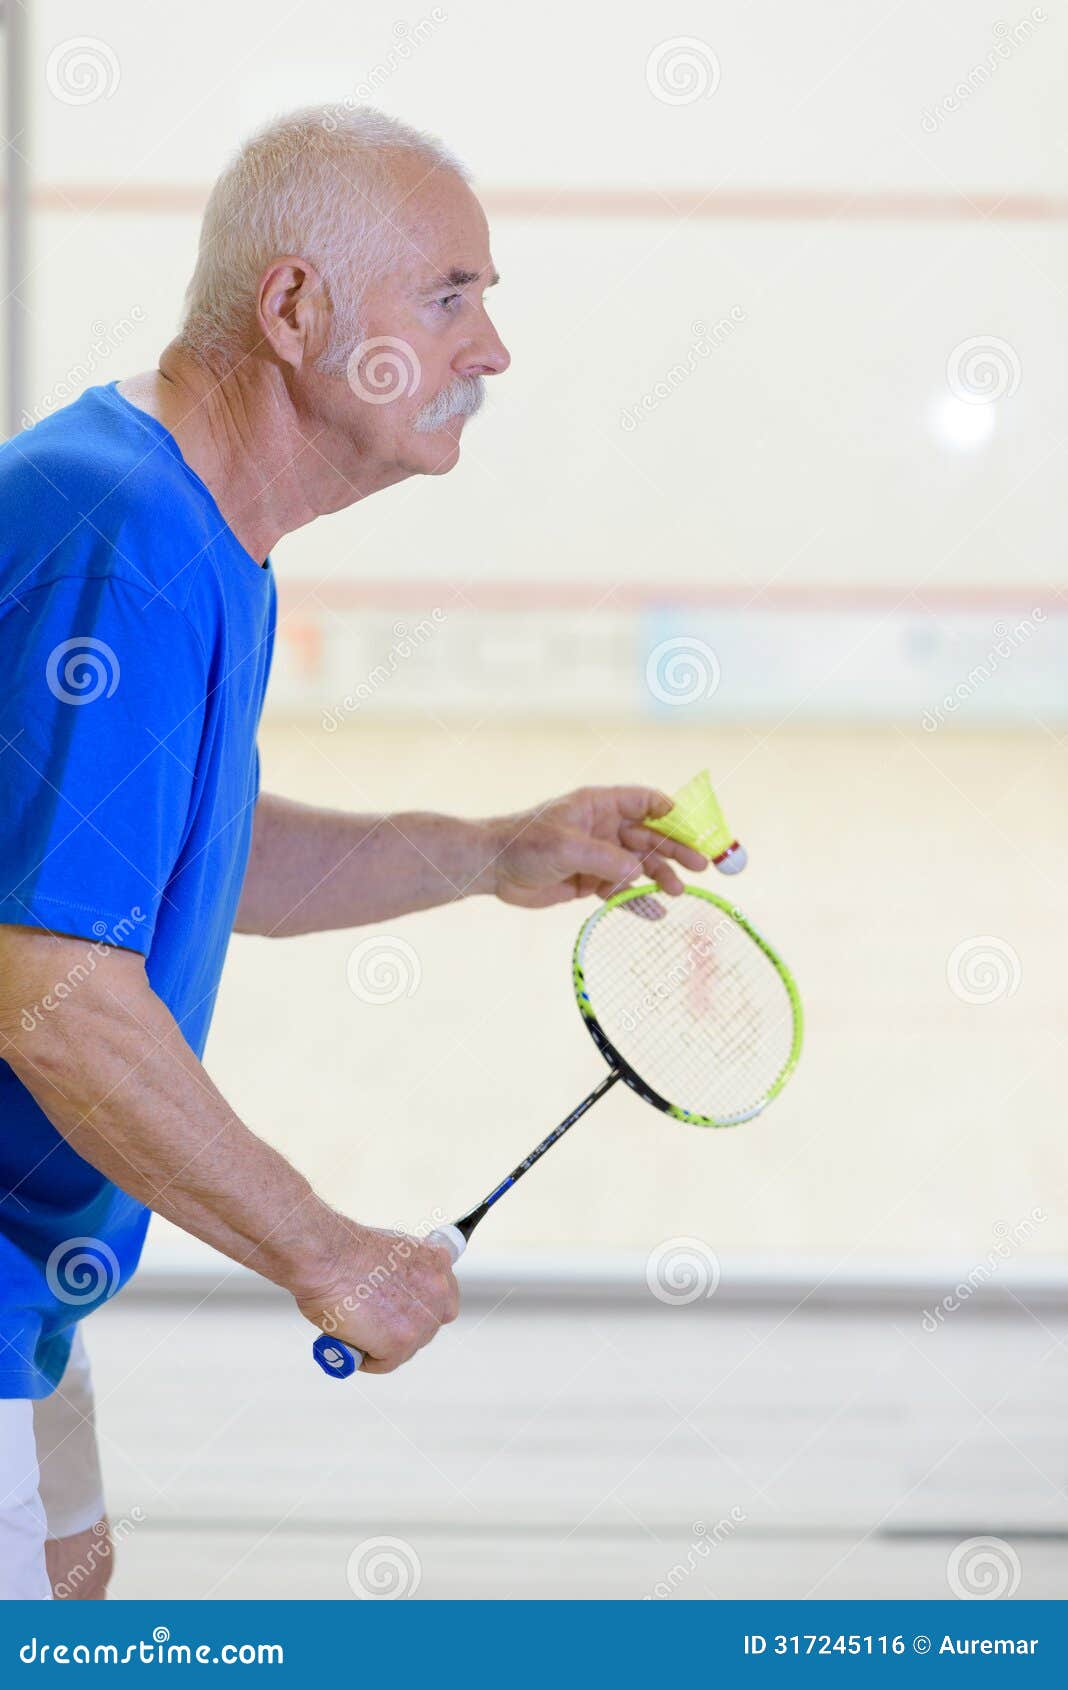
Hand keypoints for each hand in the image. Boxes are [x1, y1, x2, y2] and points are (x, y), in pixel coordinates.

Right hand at [293, 1221, 458, 1374]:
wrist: (325, 1255)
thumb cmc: (345, 1249)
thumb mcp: (393, 1249)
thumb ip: (407, 1272)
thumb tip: (400, 1291)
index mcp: (438, 1262)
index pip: (443, 1298)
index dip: (420, 1308)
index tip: (402, 1312)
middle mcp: (438, 1290)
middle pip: (427, 1327)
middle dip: (402, 1330)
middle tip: (373, 1325)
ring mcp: (421, 1319)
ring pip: (406, 1348)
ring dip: (382, 1345)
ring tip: (355, 1328)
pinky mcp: (400, 1343)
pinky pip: (384, 1363)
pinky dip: (366, 1359)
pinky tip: (350, 1342)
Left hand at [486, 786, 707, 909]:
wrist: (493, 869)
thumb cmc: (525, 844)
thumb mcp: (567, 847)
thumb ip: (607, 860)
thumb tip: (640, 874)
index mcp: (599, 805)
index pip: (644, 801)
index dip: (671, 812)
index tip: (695, 828)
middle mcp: (603, 827)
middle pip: (650, 836)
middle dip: (676, 850)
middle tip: (701, 866)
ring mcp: (599, 855)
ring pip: (639, 865)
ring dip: (660, 877)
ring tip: (677, 892)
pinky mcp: (591, 881)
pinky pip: (623, 890)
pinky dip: (639, 900)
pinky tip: (656, 912)